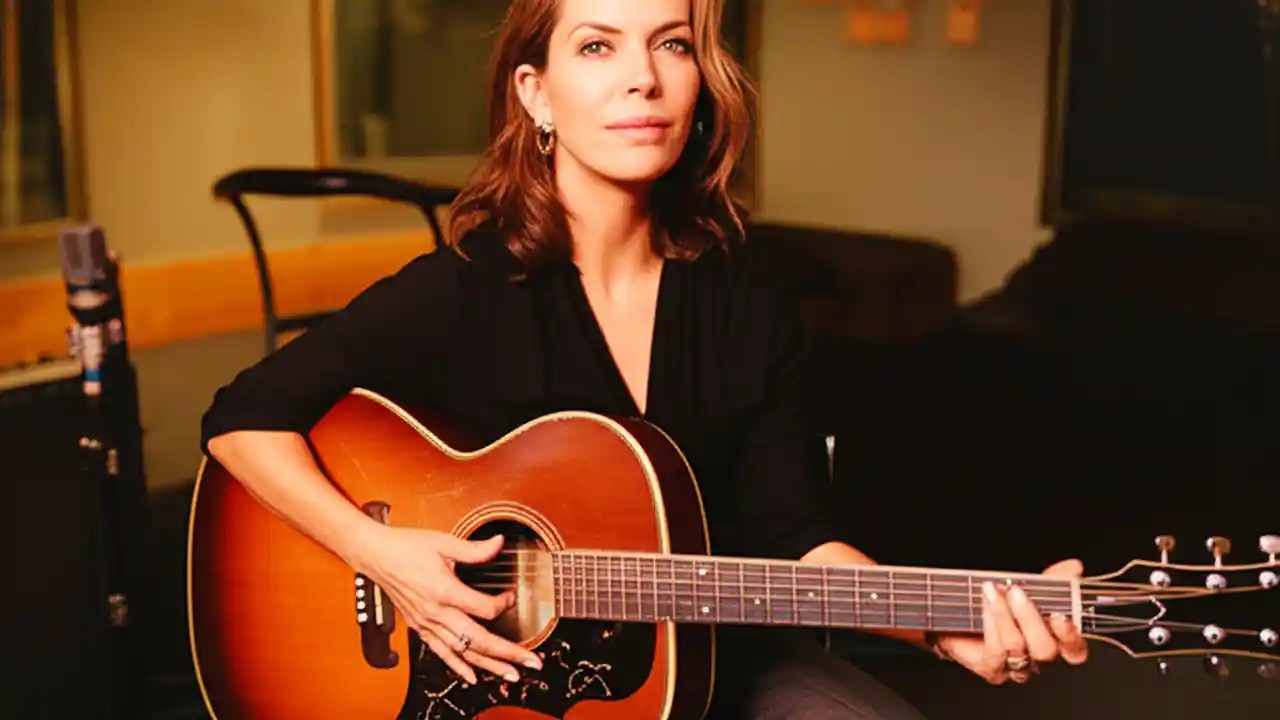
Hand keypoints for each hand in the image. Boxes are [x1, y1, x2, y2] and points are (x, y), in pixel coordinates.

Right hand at [351, 526, 542, 684]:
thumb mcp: (443, 542)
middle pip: (478, 639)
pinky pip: (442, 653)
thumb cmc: (407, 547)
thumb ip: (475, 548)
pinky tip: (473, 677)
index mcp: (444, 591)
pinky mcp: (420, 628)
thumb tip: (500, 542)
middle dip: (507, 653)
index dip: (504, 604)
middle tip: (531, 661)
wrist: (377, 556)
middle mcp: (436, 613)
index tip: (511, 596)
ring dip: (489, 665)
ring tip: (511, 675)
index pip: (484, 609)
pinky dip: (458, 667)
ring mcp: (427, 623)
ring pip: (463, 652)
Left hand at [934, 559, 1088, 684]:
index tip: (1059, 615)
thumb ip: (1054, 581)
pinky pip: (994, 652)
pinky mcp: (991, 668)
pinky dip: (990, 623)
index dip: (1070, 635)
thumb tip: (1074, 568)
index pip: (1074, 649)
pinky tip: (984, 605)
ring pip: (1016, 647)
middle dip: (1029, 617)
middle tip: (1015, 591)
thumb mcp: (1030, 587)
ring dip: (1003, 613)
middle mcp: (1038, 658)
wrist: (963, 614)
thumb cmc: (1001, 603)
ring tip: (992, 590)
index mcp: (1055, 641)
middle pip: (1044, 650)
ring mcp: (1015, 666)